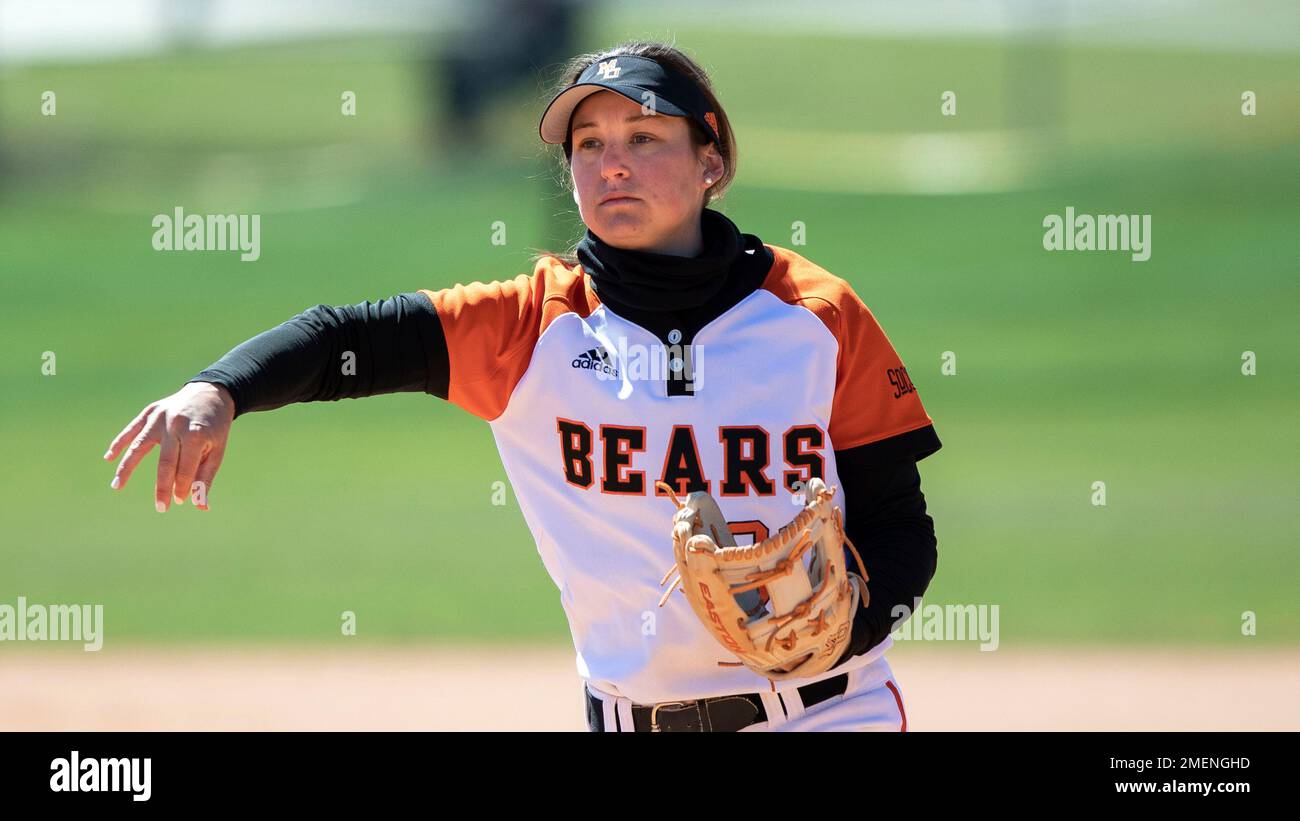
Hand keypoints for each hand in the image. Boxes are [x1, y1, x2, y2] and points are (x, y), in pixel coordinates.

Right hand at [104, 381, 236, 511]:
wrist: (210, 394)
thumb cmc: (214, 428)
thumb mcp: (217, 451)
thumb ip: (205, 477)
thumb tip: (200, 506)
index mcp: (196, 434)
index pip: (185, 467)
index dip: (182, 486)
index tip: (179, 501)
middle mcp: (176, 425)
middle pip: (165, 462)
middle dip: (162, 487)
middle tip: (160, 508)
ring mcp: (160, 417)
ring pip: (140, 445)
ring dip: (127, 467)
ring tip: (117, 486)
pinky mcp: (150, 411)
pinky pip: (132, 429)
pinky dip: (119, 443)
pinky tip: (109, 458)